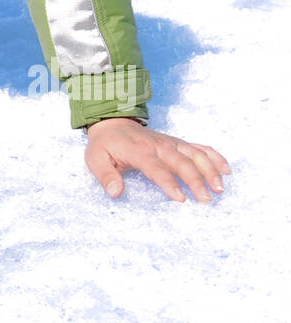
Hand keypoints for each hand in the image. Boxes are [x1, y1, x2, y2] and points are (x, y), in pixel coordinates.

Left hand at [84, 118, 230, 202]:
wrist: (112, 122)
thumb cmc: (105, 145)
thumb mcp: (95, 159)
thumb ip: (105, 176)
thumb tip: (115, 193)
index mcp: (138, 150)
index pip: (156, 167)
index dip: (168, 182)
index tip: (181, 198)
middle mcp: (158, 145)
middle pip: (181, 161)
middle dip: (195, 180)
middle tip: (206, 199)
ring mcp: (170, 142)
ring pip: (194, 154)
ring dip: (209, 169)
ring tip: (220, 188)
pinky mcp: (177, 143)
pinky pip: (199, 147)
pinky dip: (214, 156)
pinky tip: (226, 170)